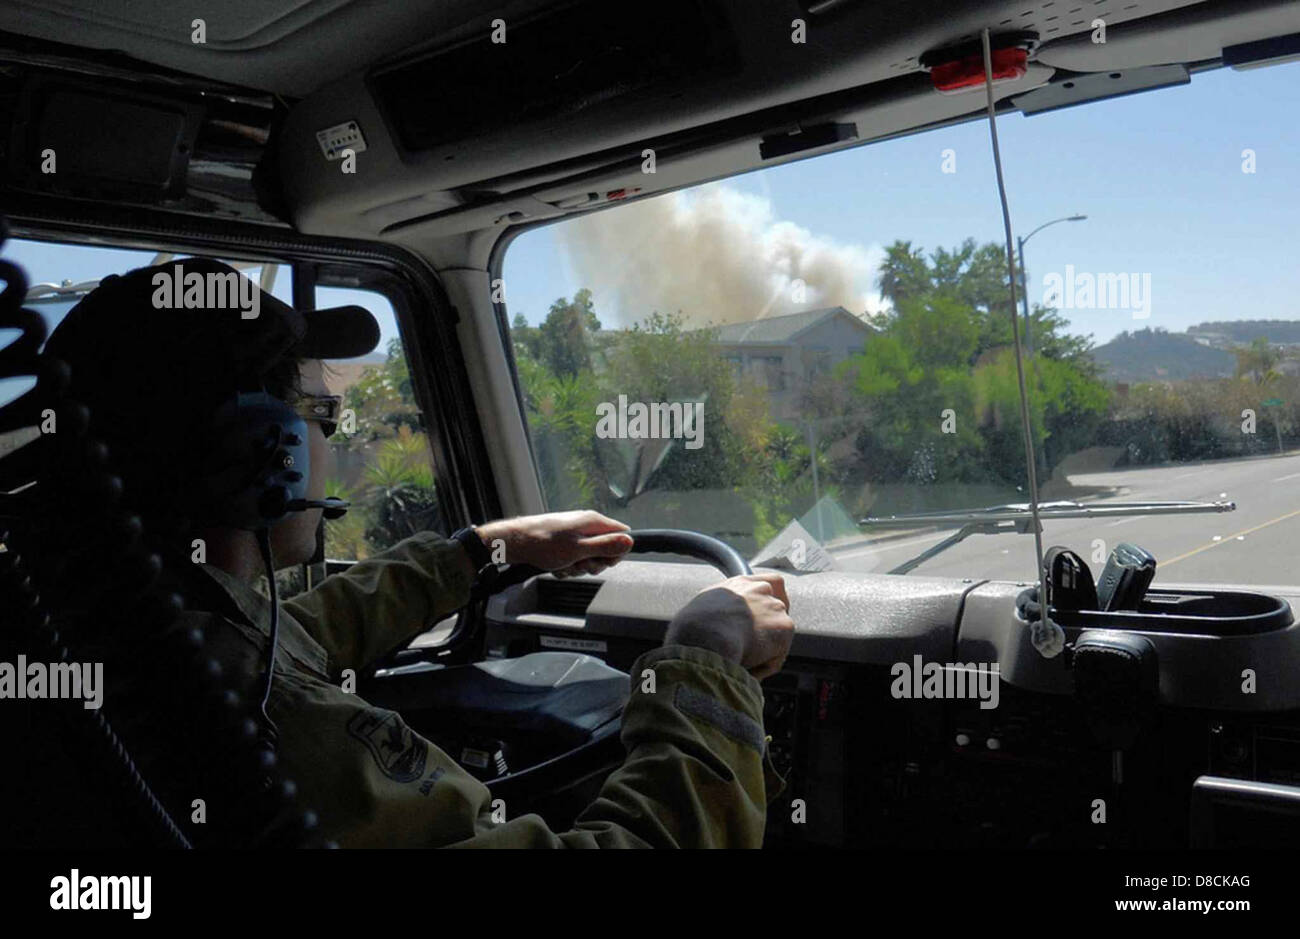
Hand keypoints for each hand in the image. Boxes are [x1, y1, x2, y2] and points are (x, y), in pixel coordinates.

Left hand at [474, 510, 632, 576]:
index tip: (601, 561)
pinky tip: (556, 565)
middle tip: (579, 564)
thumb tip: (630, 542)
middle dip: (593, 563)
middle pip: (605, 549)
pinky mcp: (564, 542)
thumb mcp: (579, 549)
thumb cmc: (544, 543)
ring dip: (578, 566)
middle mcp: (586, 525)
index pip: (622, 535)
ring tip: (564, 564)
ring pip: (589, 557)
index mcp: (594, 522)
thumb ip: (606, 546)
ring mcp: (575, 533)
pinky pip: (575, 558)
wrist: (516, 542)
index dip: (616, 552)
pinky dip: (567, 565)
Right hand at [664, 572, 794, 679]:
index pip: (768, 583)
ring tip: (739, 664)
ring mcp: (775, 607)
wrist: (704, 639)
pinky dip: (764, 666)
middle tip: (752, 649)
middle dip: (768, 630)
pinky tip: (746, 669)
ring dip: (763, 652)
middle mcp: (760, 590)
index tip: (762, 617)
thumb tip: (713, 627)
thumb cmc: (690, 630)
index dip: (767, 602)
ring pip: (776, 636)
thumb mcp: (698, 610)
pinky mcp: (785, 626)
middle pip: (777, 609)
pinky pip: (777, 655)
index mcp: (738, 584)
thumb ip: (715, 611)